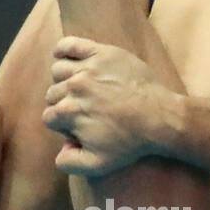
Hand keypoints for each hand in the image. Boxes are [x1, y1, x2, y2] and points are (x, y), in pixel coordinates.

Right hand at [42, 36, 174, 176]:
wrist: (160, 117)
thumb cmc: (130, 141)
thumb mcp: (98, 164)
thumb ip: (70, 163)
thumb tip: (59, 152)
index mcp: (69, 113)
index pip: (49, 117)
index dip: (62, 125)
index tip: (78, 127)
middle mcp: (73, 88)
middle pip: (53, 94)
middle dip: (64, 104)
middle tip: (84, 110)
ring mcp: (87, 68)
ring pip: (58, 71)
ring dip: (64, 80)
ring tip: (79, 88)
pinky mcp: (101, 53)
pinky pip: (70, 45)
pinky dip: (63, 49)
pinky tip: (64, 57)